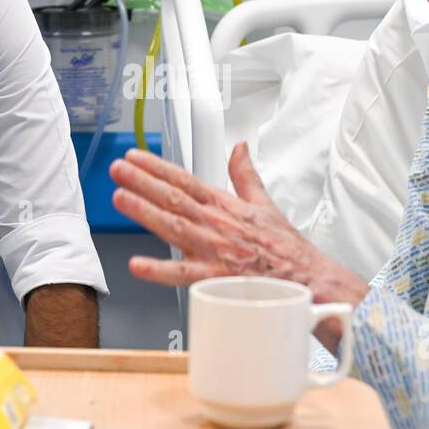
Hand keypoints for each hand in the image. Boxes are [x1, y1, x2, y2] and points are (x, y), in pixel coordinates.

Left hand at [108, 142, 368, 318]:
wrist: (310, 281)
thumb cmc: (286, 249)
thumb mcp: (265, 202)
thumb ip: (245, 174)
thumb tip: (240, 147)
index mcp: (226, 206)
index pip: (185, 181)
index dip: (158, 168)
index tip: (134, 157)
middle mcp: (217, 225)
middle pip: (174, 199)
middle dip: (143, 182)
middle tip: (118, 169)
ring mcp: (216, 250)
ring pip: (175, 228)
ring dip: (146, 212)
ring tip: (120, 198)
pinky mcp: (218, 278)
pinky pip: (185, 275)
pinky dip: (161, 270)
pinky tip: (138, 265)